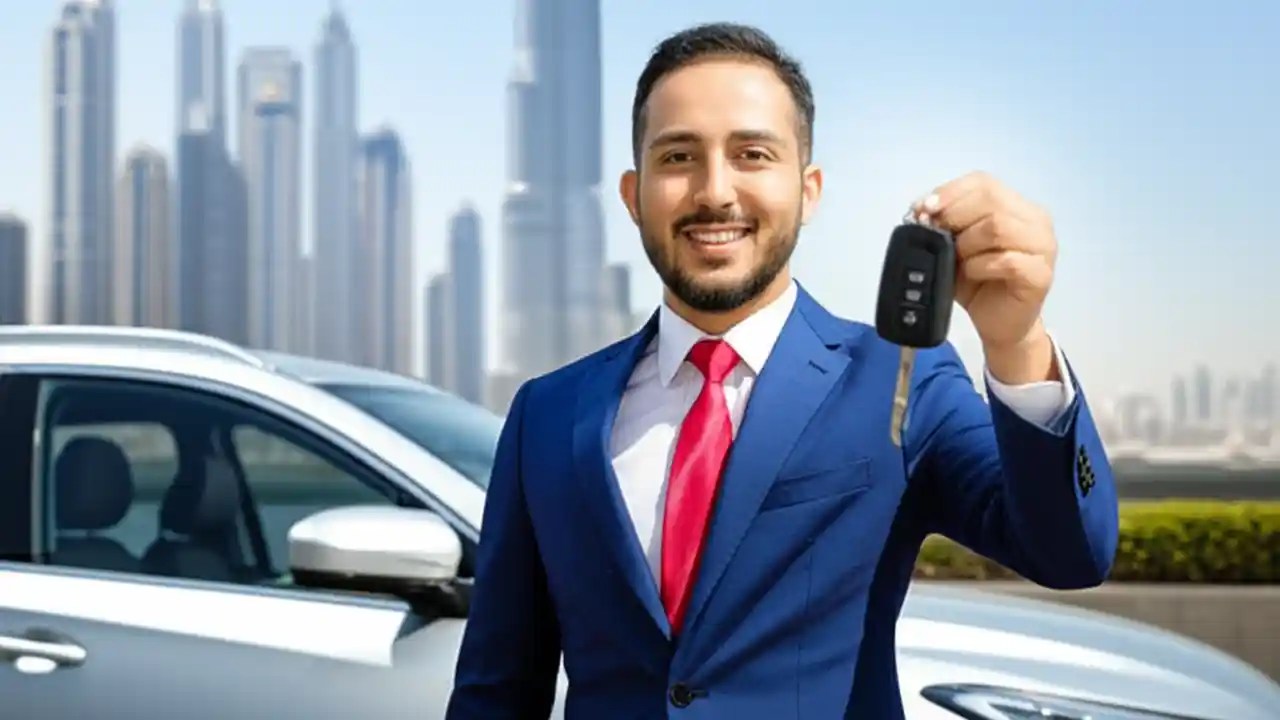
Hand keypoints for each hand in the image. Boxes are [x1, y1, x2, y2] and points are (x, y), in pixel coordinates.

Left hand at [913, 171, 1058, 382]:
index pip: (984, 182)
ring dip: (967, 243)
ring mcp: (1044, 247)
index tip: (924, 208)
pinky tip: (972, 275)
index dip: (950, 192)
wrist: (1000, 325)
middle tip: (937, 235)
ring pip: (998, 227)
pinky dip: (979, 266)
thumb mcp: (954, 247)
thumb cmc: (979, 284)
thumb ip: (945, 224)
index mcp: (1017, 207)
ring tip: (959, 260)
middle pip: (991, 200)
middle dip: (955, 215)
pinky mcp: (1040, 275)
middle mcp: (1036, 221)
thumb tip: (921, 208)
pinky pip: (1006, 261)